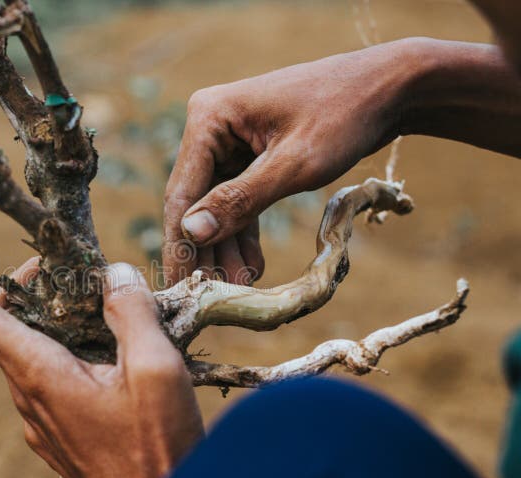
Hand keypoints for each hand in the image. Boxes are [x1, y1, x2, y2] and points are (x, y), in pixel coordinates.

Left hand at [0, 207, 203, 477]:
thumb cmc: (160, 452)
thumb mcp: (156, 370)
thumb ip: (130, 312)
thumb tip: (113, 274)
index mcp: (36, 373)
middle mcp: (26, 394)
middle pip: (2, 319)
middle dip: (30, 280)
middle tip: (76, 264)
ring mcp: (40, 417)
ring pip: (30, 347)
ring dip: (58, 314)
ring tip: (110, 302)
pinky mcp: (59, 430)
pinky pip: (50, 374)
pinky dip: (71, 344)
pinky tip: (118, 348)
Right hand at [162, 39, 421, 285]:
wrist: (390, 87)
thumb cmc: (344, 115)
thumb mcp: (293, 164)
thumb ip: (240, 200)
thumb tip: (190, 233)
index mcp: (208, 118)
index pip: (183, 193)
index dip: (181, 245)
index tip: (179, 291)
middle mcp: (210, 128)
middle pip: (196, 202)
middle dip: (209, 251)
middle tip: (216, 299)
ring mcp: (228, 142)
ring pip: (217, 206)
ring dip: (228, 247)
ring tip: (242, 288)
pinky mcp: (249, 155)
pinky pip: (239, 199)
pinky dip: (245, 231)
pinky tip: (253, 266)